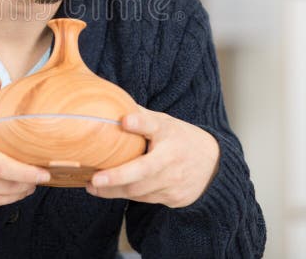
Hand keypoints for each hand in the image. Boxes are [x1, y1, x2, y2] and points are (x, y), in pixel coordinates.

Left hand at [86, 106, 219, 207]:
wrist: (213, 164)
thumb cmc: (179, 138)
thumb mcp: (164, 122)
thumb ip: (140, 117)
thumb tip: (109, 105)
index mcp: (168, 133)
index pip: (154, 125)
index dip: (140, 124)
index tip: (125, 121)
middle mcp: (171, 157)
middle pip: (144, 170)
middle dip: (118, 176)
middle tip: (96, 178)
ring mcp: (173, 180)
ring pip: (139, 190)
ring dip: (113, 190)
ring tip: (91, 185)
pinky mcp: (173, 197)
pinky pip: (144, 199)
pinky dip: (124, 195)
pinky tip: (106, 190)